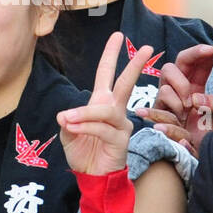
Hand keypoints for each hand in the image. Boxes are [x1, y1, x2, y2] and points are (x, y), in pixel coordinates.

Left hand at [58, 32, 150, 175]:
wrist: (92, 176)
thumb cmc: (84, 152)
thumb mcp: (68, 133)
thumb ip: (68, 121)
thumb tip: (64, 114)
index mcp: (102, 104)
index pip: (107, 75)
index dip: (111, 56)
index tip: (118, 36)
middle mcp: (115, 110)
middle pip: (126, 84)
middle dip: (134, 65)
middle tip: (148, 48)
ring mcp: (121, 124)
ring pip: (105, 111)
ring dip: (84, 114)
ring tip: (66, 120)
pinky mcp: (121, 139)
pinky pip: (102, 129)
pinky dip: (85, 127)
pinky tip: (71, 128)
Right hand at [134, 42, 212, 150]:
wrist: (187, 154)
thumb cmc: (201, 136)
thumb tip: (198, 97)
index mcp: (196, 85)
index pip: (201, 64)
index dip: (209, 53)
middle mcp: (180, 86)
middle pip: (182, 60)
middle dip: (196, 52)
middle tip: (209, 50)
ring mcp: (167, 94)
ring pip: (168, 72)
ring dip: (183, 85)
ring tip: (189, 105)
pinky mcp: (157, 105)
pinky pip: (163, 94)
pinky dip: (175, 103)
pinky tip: (180, 116)